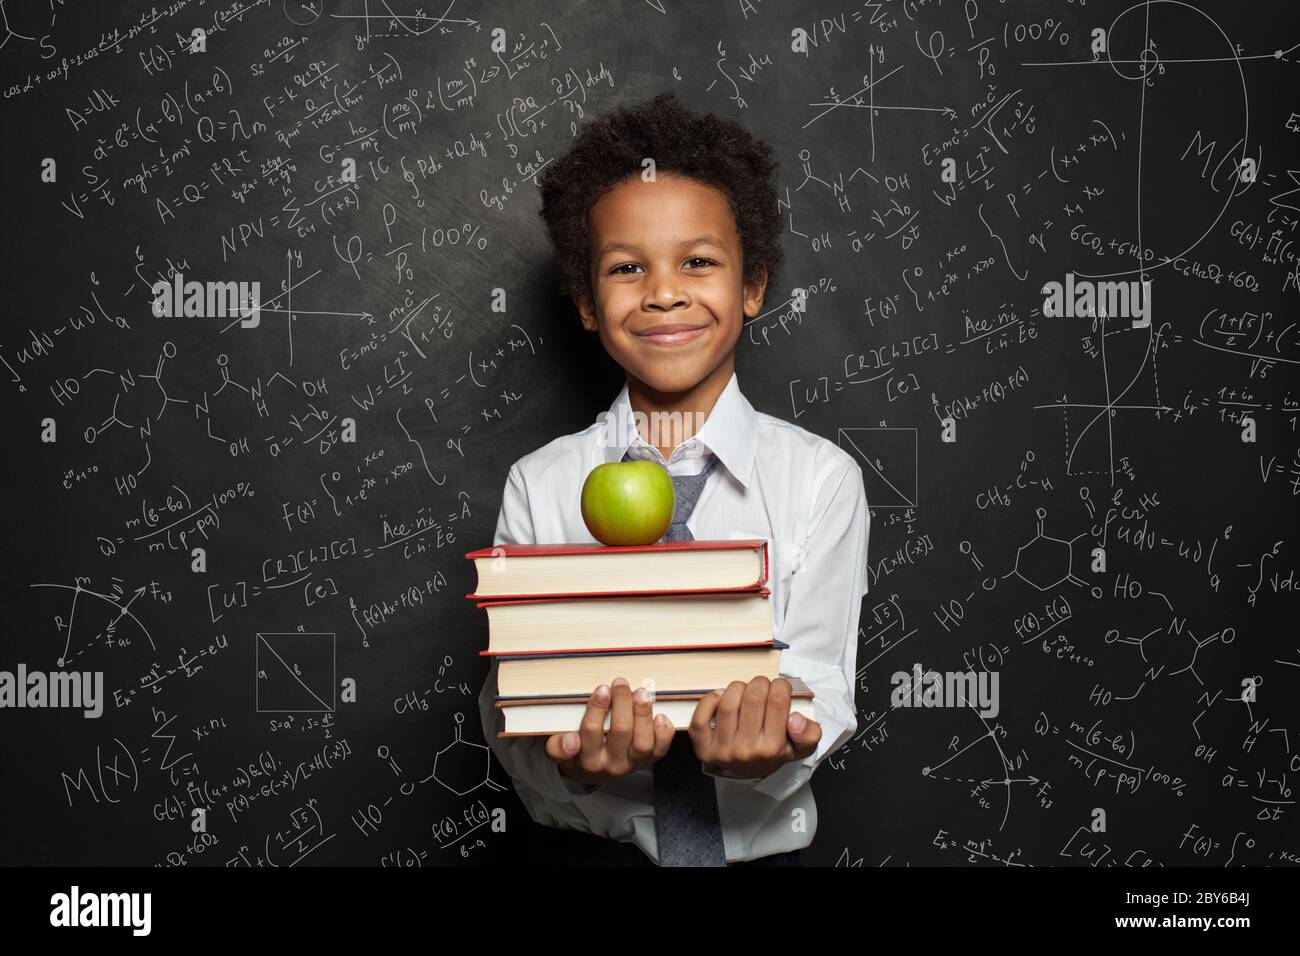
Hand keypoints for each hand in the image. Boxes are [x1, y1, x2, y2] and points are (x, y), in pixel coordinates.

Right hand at [546, 677, 674, 787]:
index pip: (590, 732)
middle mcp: (609, 764)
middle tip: (620, 682)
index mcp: (585, 758)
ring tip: (640, 693)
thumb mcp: (559, 750)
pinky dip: (663, 732)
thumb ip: (558, 745)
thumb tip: (570, 739)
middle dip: (623, 702)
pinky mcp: (647, 761)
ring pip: (642, 741)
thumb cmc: (578, 750)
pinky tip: (659, 715)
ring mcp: (631, 764)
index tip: (601, 688)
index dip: (596, 710)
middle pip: (620, 731)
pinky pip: (659, 750)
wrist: (593, 772)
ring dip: (643, 713)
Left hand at [689, 677, 820, 779]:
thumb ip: (809, 733)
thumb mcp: (800, 747)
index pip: (777, 702)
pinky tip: (720, 698)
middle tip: (762, 686)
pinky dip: (708, 701)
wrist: (751, 771)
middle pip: (752, 698)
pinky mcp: (703, 748)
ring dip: (737, 687)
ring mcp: (723, 750)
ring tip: (745, 691)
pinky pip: (699, 719)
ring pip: (728, 703)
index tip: (780, 687)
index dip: (780, 685)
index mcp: (772, 748)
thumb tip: (795, 718)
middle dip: (760, 683)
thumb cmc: (774, 751)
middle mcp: (747, 751)